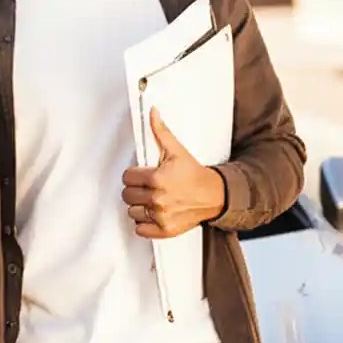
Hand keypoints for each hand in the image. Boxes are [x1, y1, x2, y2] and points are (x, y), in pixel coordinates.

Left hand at [122, 107, 225, 238]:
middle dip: (135, 190)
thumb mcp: (176, 151)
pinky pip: (140, 229)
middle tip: (147, 187)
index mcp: (157, 178)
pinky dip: (145, 224)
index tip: (142, 175)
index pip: (127, 178)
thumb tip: (152, 112)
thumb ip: (160, 131)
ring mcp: (161, 216)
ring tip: (151, 200)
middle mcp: (158, 199)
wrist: (215, 195)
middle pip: (127, 195)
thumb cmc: (194, 174)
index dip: (133, 175)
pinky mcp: (165, 230)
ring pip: (132, 212)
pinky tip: (153, 214)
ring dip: (139, 207)